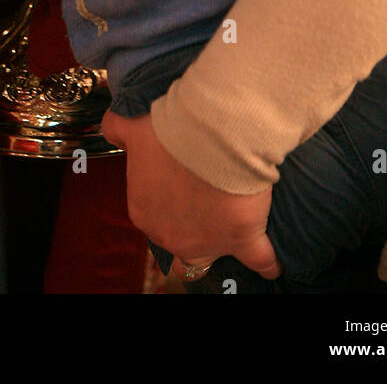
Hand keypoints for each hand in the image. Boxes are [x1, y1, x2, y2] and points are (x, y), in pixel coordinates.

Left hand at [101, 110, 281, 278]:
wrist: (212, 132)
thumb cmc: (171, 128)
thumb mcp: (131, 123)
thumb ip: (117, 128)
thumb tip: (113, 128)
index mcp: (143, 209)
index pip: (151, 209)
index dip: (166, 191)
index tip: (179, 173)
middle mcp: (171, 235)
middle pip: (178, 235)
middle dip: (189, 218)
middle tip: (205, 192)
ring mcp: (208, 243)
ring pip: (208, 255)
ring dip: (217, 242)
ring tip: (229, 227)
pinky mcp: (243, 240)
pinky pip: (259, 260)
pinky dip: (267, 261)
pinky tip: (273, 263)